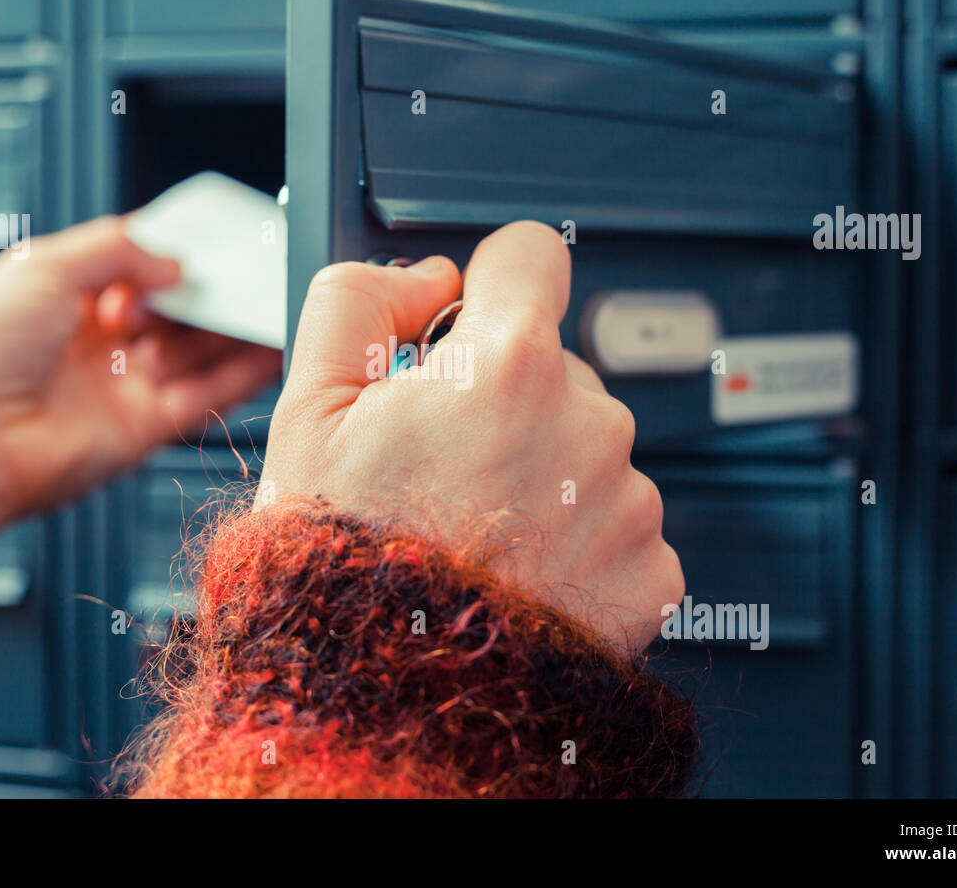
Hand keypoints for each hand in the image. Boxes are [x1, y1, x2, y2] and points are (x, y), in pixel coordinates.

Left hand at [0, 216, 282, 523]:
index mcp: (62, 297)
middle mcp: (93, 343)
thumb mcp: (44, 266)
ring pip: (195, 350)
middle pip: (172, 309)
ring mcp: (119, 386)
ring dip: (233, 327)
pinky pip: (206, 395)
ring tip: (270, 300)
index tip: (216, 237)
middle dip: (209, 289)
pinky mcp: (143, 429)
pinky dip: (242, 374)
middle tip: (248, 268)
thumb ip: (118, 249)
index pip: (134, 265)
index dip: (173, 251)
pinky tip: (271, 347)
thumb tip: (175, 259)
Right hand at [261, 220, 681, 648]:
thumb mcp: (305, 412)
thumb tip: (424, 278)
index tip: (469, 321)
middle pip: (555, 366)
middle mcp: (587, 424)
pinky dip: (578, 541)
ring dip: (544, 473)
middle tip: (441, 464)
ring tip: (474, 530)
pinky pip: (619, 524)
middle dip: (504, 398)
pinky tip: (519, 573)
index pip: (532, 255)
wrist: (387, 701)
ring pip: (589, 448)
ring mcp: (628, 501)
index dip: (491, 281)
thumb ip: (357, 304)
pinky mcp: (651, 572)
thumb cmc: (341, 567)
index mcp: (505, 367)